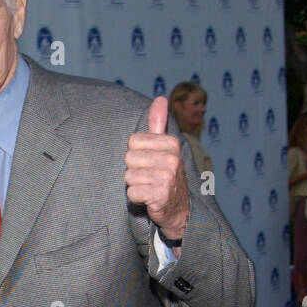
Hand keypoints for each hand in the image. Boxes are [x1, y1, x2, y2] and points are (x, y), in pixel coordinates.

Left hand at [125, 96, 190, 241]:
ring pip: (128, 176)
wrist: (178, 208)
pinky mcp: (159, 195)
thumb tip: (161, 98)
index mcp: (170, 143)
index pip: (132, 141)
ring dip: (135, 185)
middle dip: (134, 170)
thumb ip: (159, 123)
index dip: (136, 154)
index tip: (149, 162)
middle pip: (128, 158)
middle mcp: (171, 158)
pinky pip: (132, 192)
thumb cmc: (165, 174)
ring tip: (149, 186)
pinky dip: (136, 198)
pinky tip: (148, 198)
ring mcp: (166, 177)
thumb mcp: (165, 147)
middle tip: (148, 176)